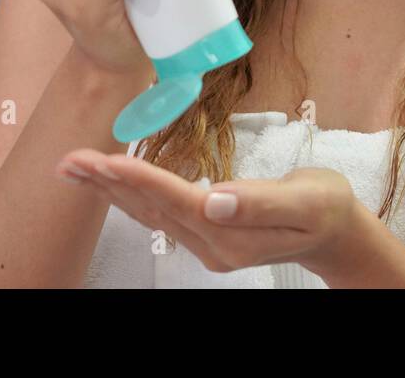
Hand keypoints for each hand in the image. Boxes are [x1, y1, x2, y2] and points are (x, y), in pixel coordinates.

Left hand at [57, 149, 359, 274]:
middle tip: (70, 160)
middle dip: (109, 183)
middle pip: (153, 209)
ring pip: (149, 213)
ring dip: (110, 189)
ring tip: (74, 168)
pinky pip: (159, 214)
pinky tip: (109, 182)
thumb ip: (263, 202)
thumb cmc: (325, 207)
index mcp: (235, 233)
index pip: (179, 202)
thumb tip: (218, 199)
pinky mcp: (204, 234)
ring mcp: (207, 243)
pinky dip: (129, 195)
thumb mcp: (308, 201)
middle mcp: (213, 243)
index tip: (108, 160)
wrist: (334, 231)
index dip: (142, 180)